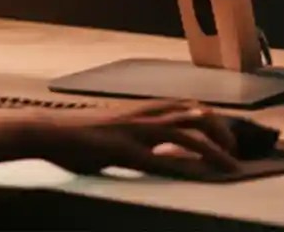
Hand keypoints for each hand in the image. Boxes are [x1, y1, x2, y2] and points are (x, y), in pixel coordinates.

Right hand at [0, 99, 238, 178]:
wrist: (49, 132)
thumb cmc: (80, 136)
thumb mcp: (119, 133)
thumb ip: (144, 140)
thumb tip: (168, 153)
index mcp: (143, 110)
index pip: (188, 106)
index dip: (214, 120)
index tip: (229, 137)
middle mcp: (144, 114)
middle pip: (195, 114)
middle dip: (222, 132)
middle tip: (234, 153)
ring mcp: (134, 130)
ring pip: (185, 131)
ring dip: (213, 149)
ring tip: (229, 165)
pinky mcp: (123, 148)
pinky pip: (159, 158)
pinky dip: (182, 166)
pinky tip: (196, 176)